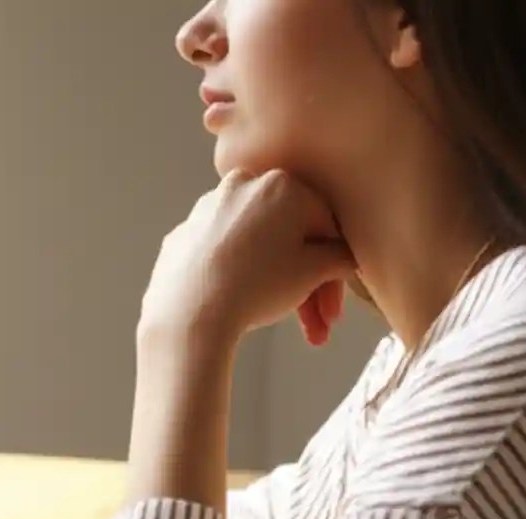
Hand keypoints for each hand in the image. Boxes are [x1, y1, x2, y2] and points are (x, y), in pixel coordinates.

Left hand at [139, 169, 356, 345]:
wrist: (188, 312)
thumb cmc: (257, 286)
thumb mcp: (313, 273)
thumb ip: (339, 259)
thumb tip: (343, 257)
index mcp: (281, 184)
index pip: (324, 227)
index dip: (335, 273)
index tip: (332, 308)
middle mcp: (241, 185)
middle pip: (288, 237)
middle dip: (307, 286)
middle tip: (316, 326)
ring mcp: (207, 209)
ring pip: (255, 245)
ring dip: (276, 283)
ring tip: (280, 319)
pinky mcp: (183, 235)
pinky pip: (222, 253)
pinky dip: (237, 275)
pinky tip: (241, 304)